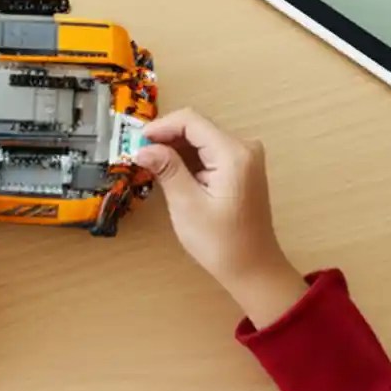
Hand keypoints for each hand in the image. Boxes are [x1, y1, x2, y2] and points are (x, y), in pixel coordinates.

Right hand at [132, 108, 307, 327]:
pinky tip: (171, 175)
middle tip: (139, 156)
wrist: (254, 269)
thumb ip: (167, 170)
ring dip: (174, 149)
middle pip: (196, 127)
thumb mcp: (187, 206)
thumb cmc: (221, 243)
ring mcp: (245, 157)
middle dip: (165, 138)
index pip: (191, 121)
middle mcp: (244, 147)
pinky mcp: (241, 168)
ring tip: (151, 167)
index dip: (160, 127)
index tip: (136, 143)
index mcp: (234, 154)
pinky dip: (187, 159)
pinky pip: (209, 152)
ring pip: (200, 139)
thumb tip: (143, 148)